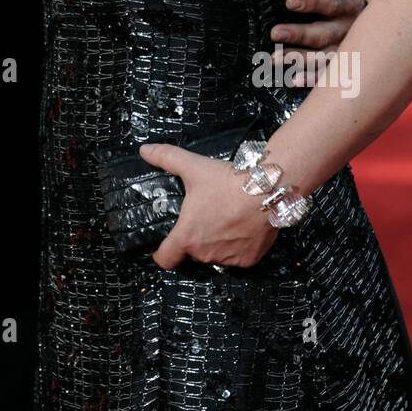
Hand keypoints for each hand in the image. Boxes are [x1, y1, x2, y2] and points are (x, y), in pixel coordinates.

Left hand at [138, 142, 276, 270]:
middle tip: (204, 216)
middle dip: (196, 238)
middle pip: (193, 252)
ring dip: (217, 242)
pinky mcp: (249, 260)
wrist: (267, 190)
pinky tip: (242, 227)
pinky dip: (238, 246)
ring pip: (216, 254)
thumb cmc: (226, 182)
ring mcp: (228, 259)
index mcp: (187, 236)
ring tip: (225, 218)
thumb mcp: (193, 166)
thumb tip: (144, 150)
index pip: (166, 258)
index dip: (162, 254)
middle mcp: (205, 253)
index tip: (164, 247)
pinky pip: (238, 256)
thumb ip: (166, 158)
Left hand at [269, 0, 365, 85]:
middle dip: (299, 34)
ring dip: (299, 59)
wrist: (387, 11)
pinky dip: (313, 78)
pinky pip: (332, 73)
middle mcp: (355, 27)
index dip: (312, 2)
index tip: (289, 2)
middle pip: (326, 33)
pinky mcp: (349, 61)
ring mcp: (353, 47)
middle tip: (275, 33)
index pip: (333, 3)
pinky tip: (294, 80)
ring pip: (326, 56)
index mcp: (355, 2)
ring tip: (274, 59)